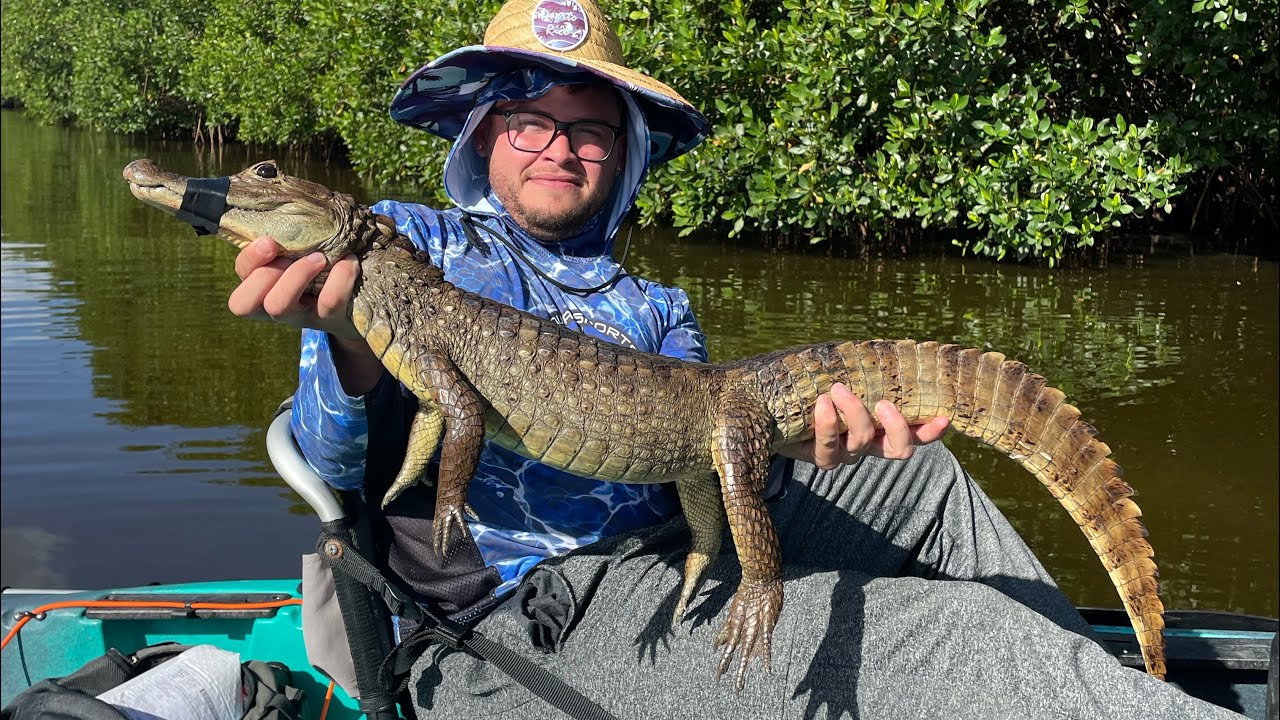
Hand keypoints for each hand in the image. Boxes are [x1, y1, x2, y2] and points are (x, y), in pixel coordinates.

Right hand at [228, 236, 360, 338]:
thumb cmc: (321, 266)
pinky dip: (340, 279)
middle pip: (243, 302)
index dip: (249, 260)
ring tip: (319, 257)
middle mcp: (272, 305)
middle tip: (288, 254)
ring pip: (278, 306)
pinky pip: (328, 303)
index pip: (238, 278)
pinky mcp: (329, 319)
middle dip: (263, 273)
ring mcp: (299, 316)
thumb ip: (288, 236)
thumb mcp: (300, 252)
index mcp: (260, 286)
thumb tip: (288, 197)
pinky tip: (349, 262)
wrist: (359, 302)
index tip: (269, 241)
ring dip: (296, 275)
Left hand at [778, 382, 949, 468]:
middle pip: (899, 450)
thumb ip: (865, 369)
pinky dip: (827, 424)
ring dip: (854, 413)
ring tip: (838, 389)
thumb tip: (884, 346)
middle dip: (897, 427)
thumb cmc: (819, 384)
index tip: (944, 417)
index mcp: (883, 426)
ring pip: (862, 443)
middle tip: (884, 403)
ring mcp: (846, 453)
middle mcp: (870, 443)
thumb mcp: (846, 374)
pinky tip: (822, 404)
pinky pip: (829, 449)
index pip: (917, 434)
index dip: (932, 431)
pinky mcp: (821, 457)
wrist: (780, 409)